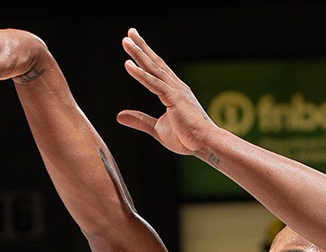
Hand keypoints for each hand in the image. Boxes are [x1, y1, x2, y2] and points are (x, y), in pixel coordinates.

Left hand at [115, 28, 217, 156]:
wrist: (206, 145)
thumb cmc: (187, 139)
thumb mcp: (157, 129)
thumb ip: (139, 120)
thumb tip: (119, 116)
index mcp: (174, 92)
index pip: (157, 70)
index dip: (145, 56)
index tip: (135, 43)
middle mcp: (176, 86)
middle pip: (155, 63)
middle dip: (142, 47)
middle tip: (130, 32)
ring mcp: (175, 90)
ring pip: (153, 68)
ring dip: (138, 54)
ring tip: (126, 41)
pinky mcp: (174, 98)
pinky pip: (153, 83)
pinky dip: (140, 74)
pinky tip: (128, 64)